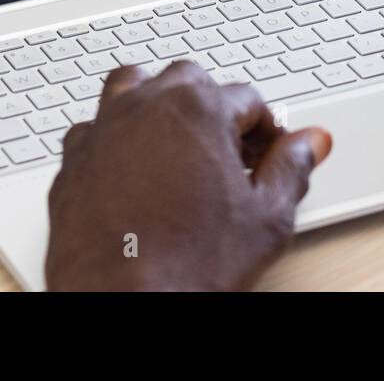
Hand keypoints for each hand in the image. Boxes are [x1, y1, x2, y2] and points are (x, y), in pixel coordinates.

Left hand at [44, 60, 331, 290]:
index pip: (248, 99)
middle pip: (190, 80)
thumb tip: (311, 141)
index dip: (266, 131)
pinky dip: (114, 137)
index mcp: (198, 109)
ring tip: (175, 142)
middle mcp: (146, 107)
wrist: (122, 303)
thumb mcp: (266, 218)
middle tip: (228, 155)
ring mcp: (103, 130)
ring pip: (133, 87)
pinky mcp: (72, 160)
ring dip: (157, 104)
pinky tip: (130, 167)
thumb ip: (291, 168)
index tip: (268, 157)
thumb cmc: (187, 265)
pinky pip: (94, 128)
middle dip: (214, 109)